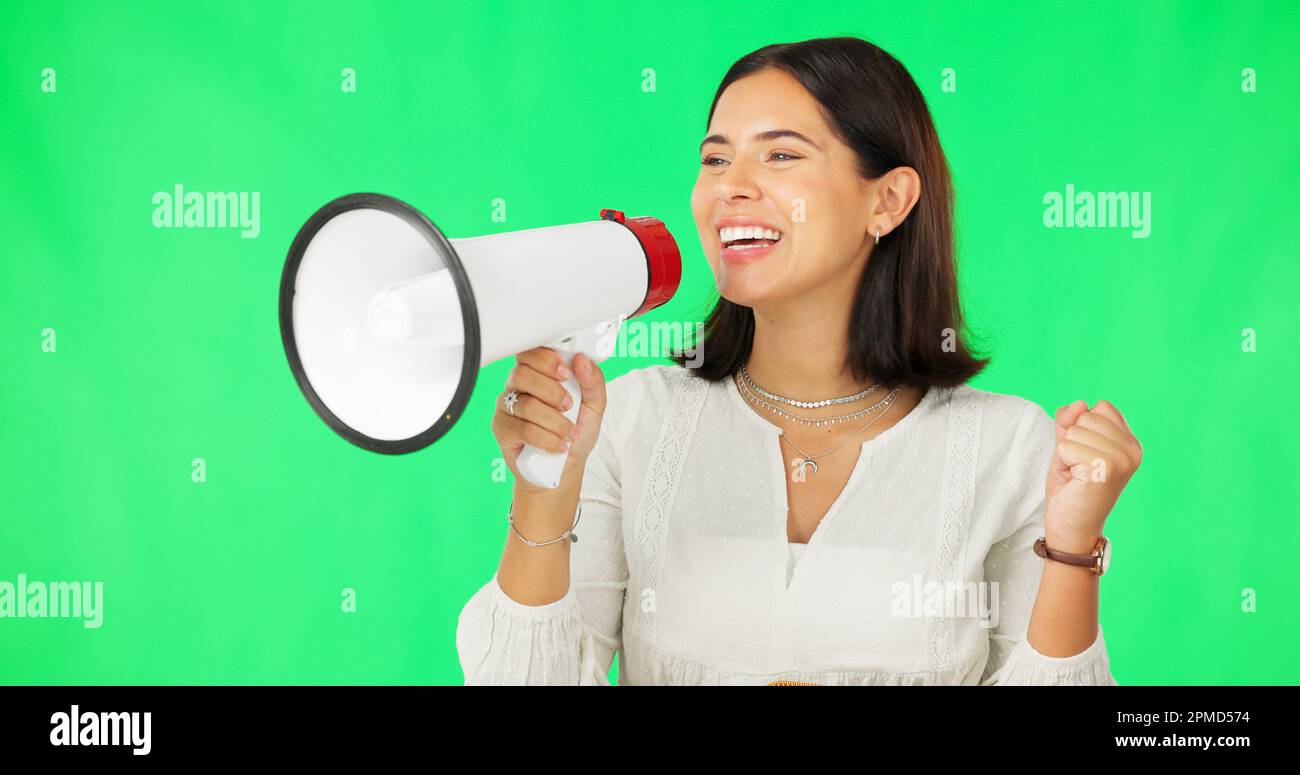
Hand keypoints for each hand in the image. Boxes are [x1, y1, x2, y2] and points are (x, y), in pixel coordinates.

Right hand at [491, 347, 607, 493]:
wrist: (565, 467)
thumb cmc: (576, 431)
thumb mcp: (594, 406)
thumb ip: (593, 381)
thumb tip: (582, 360)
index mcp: (539, 373)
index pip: (531, 352)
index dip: (545, 359)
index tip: (566, 372)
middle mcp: (519, 386)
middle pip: (522, 374)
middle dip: (552, 391)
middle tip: (569, 405)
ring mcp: (507, 406)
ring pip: (525, 404)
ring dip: (554, 421)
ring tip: (569, 432)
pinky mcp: (502, 429)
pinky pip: (522, 429)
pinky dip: (546, 439)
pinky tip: (558, 445)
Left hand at [1044, 399, 1142, 550]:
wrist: (1071, 528)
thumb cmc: (1071, 487)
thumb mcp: (1069, 445)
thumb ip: (1071, 420)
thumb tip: (1079, 404)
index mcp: (1130, 442)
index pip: (1100, 407)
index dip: (1081, 428)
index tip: (1085, 456)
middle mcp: (1133, 450)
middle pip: (1086, 416)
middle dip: (1072, 440)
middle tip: (1079, 469)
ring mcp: (1122, 459)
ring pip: (1074, 431)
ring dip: (1066, 453)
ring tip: (1078, 475)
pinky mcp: (1105, 469)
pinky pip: (1066, 446)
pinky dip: (1063, 463)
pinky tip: (1075, 481)